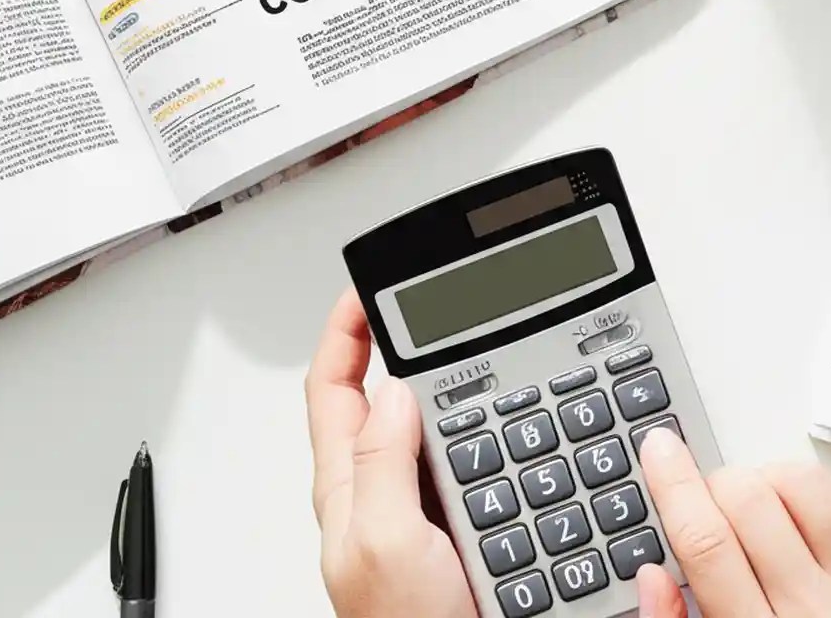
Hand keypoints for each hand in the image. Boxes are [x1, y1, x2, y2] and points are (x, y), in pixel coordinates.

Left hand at [304, 291, 475, 617]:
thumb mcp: (385, 541)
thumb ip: (382, 464)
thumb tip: (393, 390)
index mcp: (346, 485)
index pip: (329, 387)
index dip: (343, 331)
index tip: (367, 290)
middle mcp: (377, 491)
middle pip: (372, 396)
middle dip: (391, 342)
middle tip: (418, 304)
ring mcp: (414, 509)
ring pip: (422, 425)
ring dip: (440, 382)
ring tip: (462, 343)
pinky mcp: (452, 527)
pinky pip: (461, 460)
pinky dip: (478, 427)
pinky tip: (500, 419)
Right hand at [635, 429, 830, 617]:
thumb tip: (652, 576)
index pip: (707, 545)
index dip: (674, 486)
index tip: (661, 451)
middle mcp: (819, 612)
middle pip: (749, 501)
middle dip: (717, 486)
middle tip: (713, 508)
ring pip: (802, 483)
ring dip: (768, 482)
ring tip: (762, 512)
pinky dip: (822, 489)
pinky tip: (810, 518)